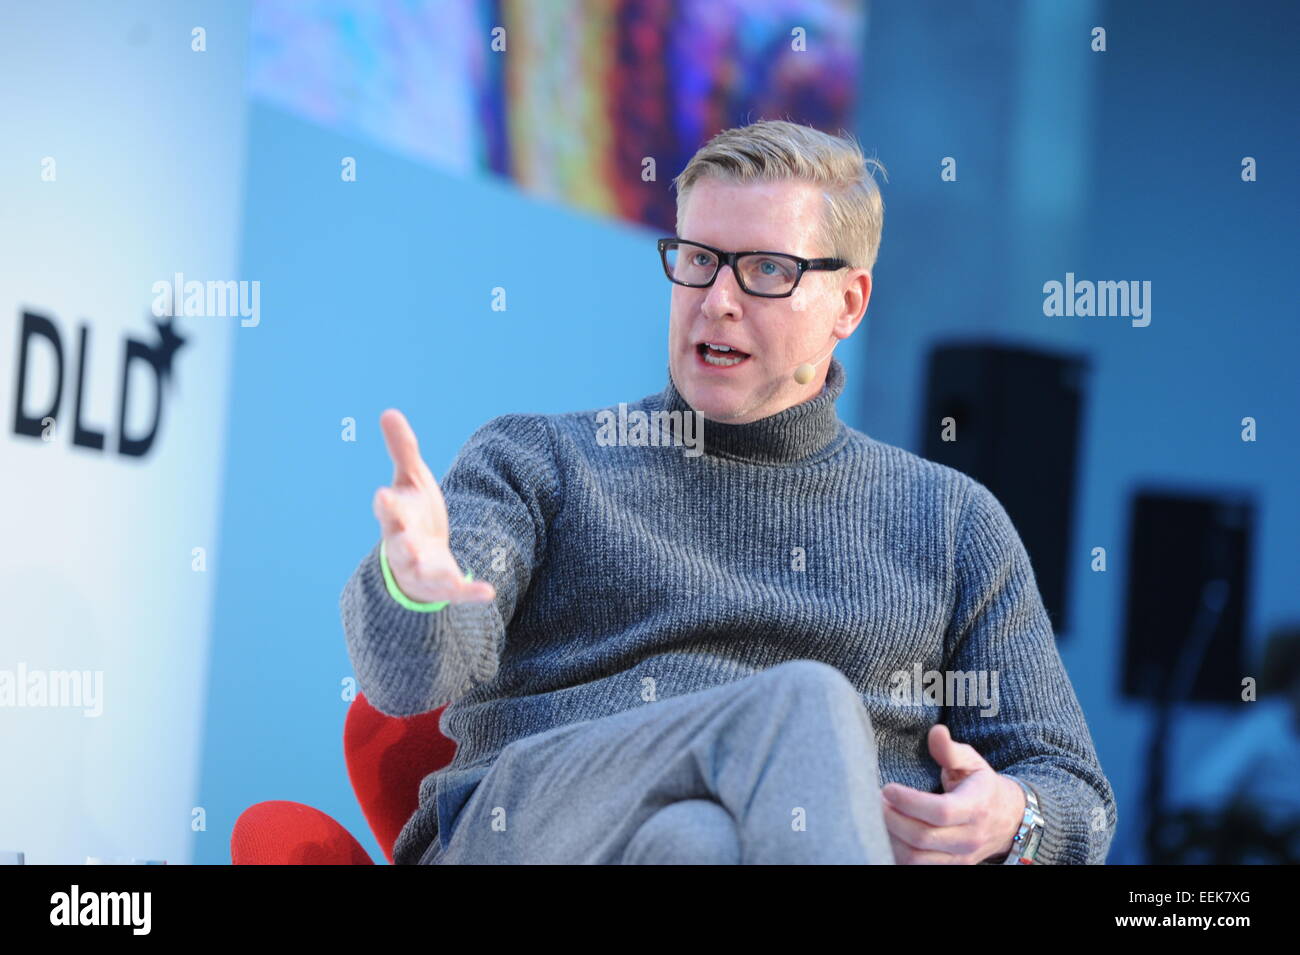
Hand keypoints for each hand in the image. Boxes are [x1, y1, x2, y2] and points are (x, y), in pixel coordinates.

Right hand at [373, 408, 495, 605]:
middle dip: (402, 543)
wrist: (418, 561)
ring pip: (422, 572)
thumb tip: (388, 411)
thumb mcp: (410, 480)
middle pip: (400, 544)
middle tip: (405, 541)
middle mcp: (404, 545)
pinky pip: (456, 592)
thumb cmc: (412, 515)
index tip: (382, 495)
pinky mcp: (443, 586)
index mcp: (396, 517)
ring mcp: (422, 568)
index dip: (386, 504)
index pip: (387, 510)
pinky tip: (488, 592)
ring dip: (430, 573)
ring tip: (442, 576)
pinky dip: (470, 593)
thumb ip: (401, 449)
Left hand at [880, 724, 1024, 863]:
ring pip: (916, 858)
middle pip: (923, 837)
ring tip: (877, 816)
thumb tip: (936, 730)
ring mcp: (959, 857)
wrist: (1007, 820)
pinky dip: (895, 853)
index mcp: (976, 807)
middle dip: (892, 819)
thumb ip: (950, 749)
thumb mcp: (972, 762)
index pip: (941, 812)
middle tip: (875, 800)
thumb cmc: (981, 785)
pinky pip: (916, 867)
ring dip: (889, 838)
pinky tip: (886, 833)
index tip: (888, 788)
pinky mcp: (950, 867)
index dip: (910, 802)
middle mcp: (969, 838)